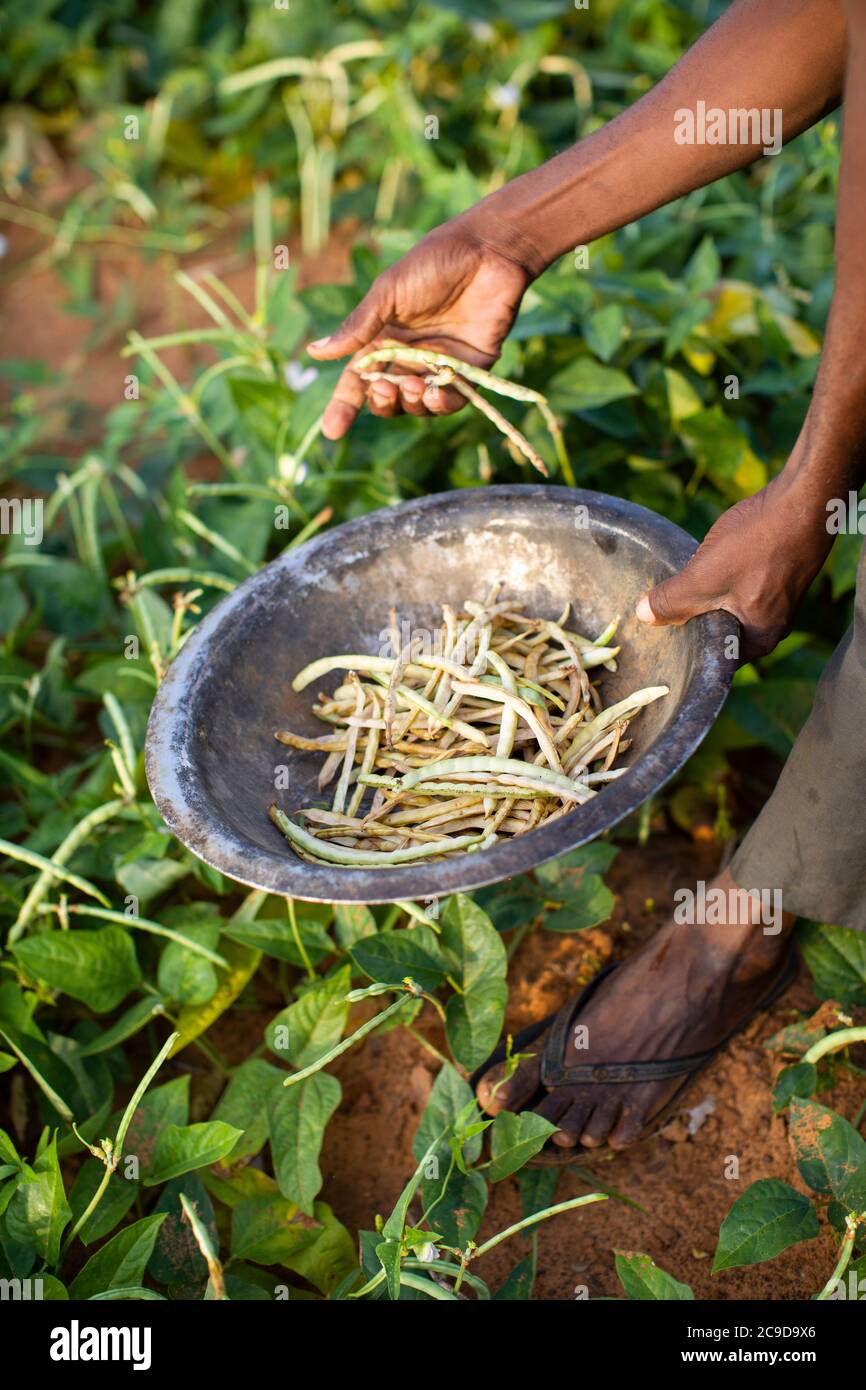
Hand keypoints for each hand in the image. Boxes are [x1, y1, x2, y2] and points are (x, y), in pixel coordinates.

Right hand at [306, 220, 530, 439]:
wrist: (488, 251)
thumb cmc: (434, 262)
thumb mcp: (388, 293)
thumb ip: (357, 327)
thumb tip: (315, 352)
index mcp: (384, 338)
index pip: (358, 380)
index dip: (344, 406)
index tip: (333, 430)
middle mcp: (409, 356)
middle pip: (387, 398)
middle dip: (381, 402)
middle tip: (383, 388)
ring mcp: (440, 365)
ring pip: (418, 404)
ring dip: (410, 403)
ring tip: (413, 385)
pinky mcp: (471, 369)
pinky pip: (452, 400)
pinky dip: (440, 404)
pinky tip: (434, 393)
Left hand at [635, 471, 833, 660]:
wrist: (805, 498)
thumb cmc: (760, 543)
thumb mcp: (704, 577)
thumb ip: (672, 601)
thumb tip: (643, 616)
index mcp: (758, 640)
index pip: (713, 659)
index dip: (684, 646)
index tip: (658, 632)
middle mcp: (773, 627)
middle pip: (721, 633)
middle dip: (692, 618)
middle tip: (663, 603)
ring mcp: (779, 600)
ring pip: (730, 607)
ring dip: (707, 595)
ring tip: (685, 578)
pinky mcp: (780, 575)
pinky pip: (742, 586)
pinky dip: (724, 577)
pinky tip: (712, 558)